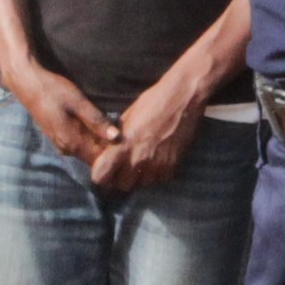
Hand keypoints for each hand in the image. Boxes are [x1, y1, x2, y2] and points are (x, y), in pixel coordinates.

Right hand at [9, 63, 118, 164]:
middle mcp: (66, 148)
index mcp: (72, 142)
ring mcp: (61, 144)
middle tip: (127, 137)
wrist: (27, 84)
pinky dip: (92, 139)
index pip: (99, 159)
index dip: (115, 154)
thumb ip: (97, 120)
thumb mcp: (78, 102)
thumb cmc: (53, 91)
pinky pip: (80, 144)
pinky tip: (101, 128)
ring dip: (101, 144)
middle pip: (94, 157)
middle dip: (110, 150)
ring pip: (87, 151)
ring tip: (117, 132)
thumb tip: (117, 137)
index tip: (129, 143)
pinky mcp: (59, 137)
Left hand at [89, 69, 206, 190]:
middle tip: (125, 163)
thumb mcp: (126, 118)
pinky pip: (158, 179)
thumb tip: (107, 151)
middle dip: (121, 176)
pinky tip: (158, 156)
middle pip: (122, 185)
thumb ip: (115, 138)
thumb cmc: (152, 102)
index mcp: (123, 146)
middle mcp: (138, 160)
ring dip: (140, 175)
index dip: (101, 173)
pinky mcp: (172, 167)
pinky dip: (156, 172)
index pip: (101, 177)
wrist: (183, 98)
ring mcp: (157, 166)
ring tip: (144, 158)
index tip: (105, 167)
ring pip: (141, 184)